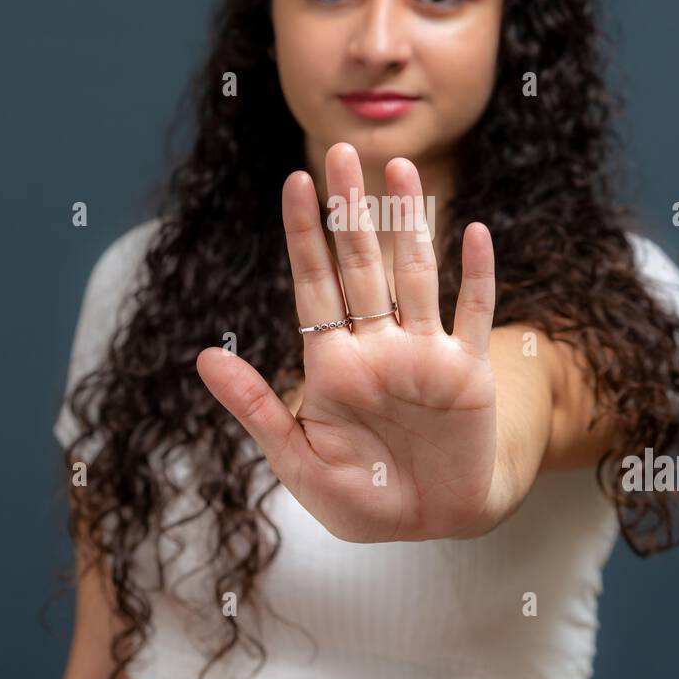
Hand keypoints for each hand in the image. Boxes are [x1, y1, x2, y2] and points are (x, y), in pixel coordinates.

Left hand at [196, 142, 497, 542]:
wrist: (435, 526)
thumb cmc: (364, 500)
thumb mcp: (299, 462)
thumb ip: (257, 408)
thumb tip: (201, 358)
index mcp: (332, 365)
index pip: (314, 286)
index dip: (304, 235)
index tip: (295, 183)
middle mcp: (378, 347)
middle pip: (362, 265)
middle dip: (351, 210)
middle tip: (344, 151)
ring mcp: (425, 355)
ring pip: (416, 275)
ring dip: (411, 225)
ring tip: (403, 172)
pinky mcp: (468, 373)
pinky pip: (474, 314)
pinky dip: (476, 276)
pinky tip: (474, 233)